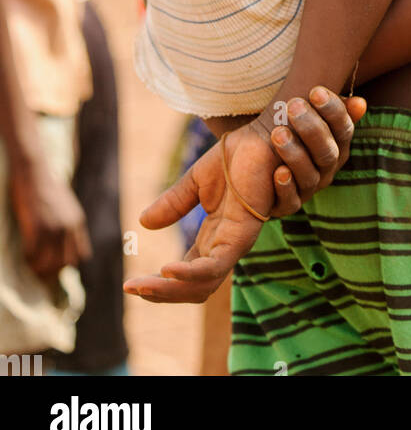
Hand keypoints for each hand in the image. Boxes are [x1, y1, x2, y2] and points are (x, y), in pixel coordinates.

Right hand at [10, 160, 90, 280]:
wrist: (35, 171)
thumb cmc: (46, 185)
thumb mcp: (66, 205)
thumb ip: (68, 221)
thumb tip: (65, 238)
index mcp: (78, 222)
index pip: (80, 255)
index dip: (67, 263)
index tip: (55, 265)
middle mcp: (69, 228)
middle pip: (66, 262)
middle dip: (53, 269)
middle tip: (40, 271)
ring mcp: (53, 228)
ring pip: (50, 262)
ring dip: (40, 268)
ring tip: (31, 266)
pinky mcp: (37, 227)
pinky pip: (33, 254)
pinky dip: (28, 258)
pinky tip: (24, 255)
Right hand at [123, 123, 278, 304]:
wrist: (262, 136)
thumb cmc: (237, 158)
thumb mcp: (196, 182)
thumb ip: (173, 204)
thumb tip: (143, 223)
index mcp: (213, 238)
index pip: (184, 275)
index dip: (159, 284)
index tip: (129, 285)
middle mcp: (226, 246)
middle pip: (193, 288)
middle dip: (161, 293)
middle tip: (130, 289)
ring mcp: (236, 243)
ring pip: (203, 284)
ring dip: (171, 289)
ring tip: (142, 286)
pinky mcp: (244, 234)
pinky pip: (216, 264)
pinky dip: (190, 273)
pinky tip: (167, 270)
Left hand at [268, 88, 365, 216]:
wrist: (252, 163)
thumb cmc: (284, 130)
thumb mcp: (304, 116)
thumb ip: (328, 107)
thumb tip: (361, 103)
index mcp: (336, 145)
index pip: (343, 129)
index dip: (333, 110)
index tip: (315, 91)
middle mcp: (326, 169)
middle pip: (327, 152)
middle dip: (312, 128)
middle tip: (293, 105)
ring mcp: (308, 188)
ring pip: (309, 176)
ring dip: (295, 154)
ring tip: (278, 133)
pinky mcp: (287, 205)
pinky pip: (291, 201)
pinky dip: (285, 187)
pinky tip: (277, 171)